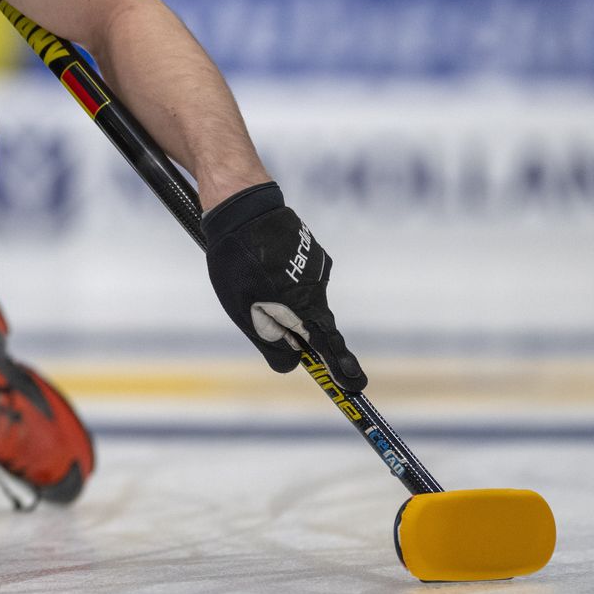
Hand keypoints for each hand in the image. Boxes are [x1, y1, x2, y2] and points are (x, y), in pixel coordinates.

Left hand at [202, 181, 366, 392]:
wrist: (243, 207)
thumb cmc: (238, 263)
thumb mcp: (244, 309)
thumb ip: (269, 339)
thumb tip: (291, 364)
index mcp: (303, 306)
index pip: (329, 345)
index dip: (341, 367)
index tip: (355, 386)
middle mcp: (317, 288)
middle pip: (313, 321)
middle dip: (293, 326)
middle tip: (265, 312)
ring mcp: (316, 266)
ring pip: (302, 296)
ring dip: (280, 297)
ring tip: (247, 278)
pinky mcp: (310, 251)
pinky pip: (296, 275)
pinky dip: (280, 277)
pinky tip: (258, 262)